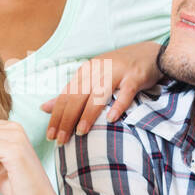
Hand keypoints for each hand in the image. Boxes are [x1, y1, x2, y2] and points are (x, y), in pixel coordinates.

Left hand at [41, 41, 163, 143]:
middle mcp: (98, 70)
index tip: (50, 135)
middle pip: (77, 97)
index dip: (56, 116)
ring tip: (80, 133)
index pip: (66, 96)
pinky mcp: (134, 77)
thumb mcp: (92, 78)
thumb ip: (71, 93)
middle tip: (60, 140)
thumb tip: (44, 108)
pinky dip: (118, 106)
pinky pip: (125, 93)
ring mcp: (117, 72)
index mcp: (86, 71)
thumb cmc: (119, 69)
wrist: (150, 54)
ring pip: (98, 95)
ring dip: (88, 114)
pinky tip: (111, 119)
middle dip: (67, 119)